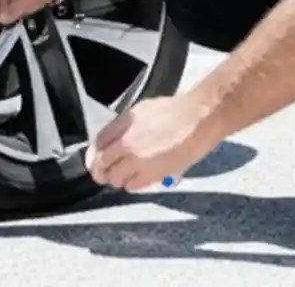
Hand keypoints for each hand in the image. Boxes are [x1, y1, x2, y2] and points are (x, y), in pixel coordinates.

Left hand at [85, 95, 219, 191]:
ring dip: (118, 178)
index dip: (95, 154)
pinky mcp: (152, 174)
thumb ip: (125, 126)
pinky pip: (132, 186)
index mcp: (123, 123)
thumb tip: (116, 140)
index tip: (97, 159)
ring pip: (115, 179)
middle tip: (104, 173)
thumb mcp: (144, 110)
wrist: (199, 119)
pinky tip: (138, 178)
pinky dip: (132, 184)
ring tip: (126, 174)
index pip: (98, 143)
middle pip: (101, 164)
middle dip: (101, 170)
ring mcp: (138, 160)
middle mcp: (126, 142)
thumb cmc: (177, 111)